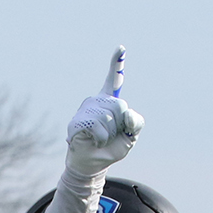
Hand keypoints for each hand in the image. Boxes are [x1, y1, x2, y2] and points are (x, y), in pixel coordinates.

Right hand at [65, 47, 143, 178]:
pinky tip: (94, 141)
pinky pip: (96, 125)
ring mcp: (85, 109)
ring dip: (109, 134)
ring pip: (107, 116)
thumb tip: (127, 114)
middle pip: (119, 105)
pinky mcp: (76, 121)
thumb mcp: (131, 135)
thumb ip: (136, 122)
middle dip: (120, 125)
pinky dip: (101, 138)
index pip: (114, 81)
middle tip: (110, 135)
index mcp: (109, 102)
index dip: (116, 65)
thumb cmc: (111, 147)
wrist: (94, 164)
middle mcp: (96, 101)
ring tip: (100, 139)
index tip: (120, 48)